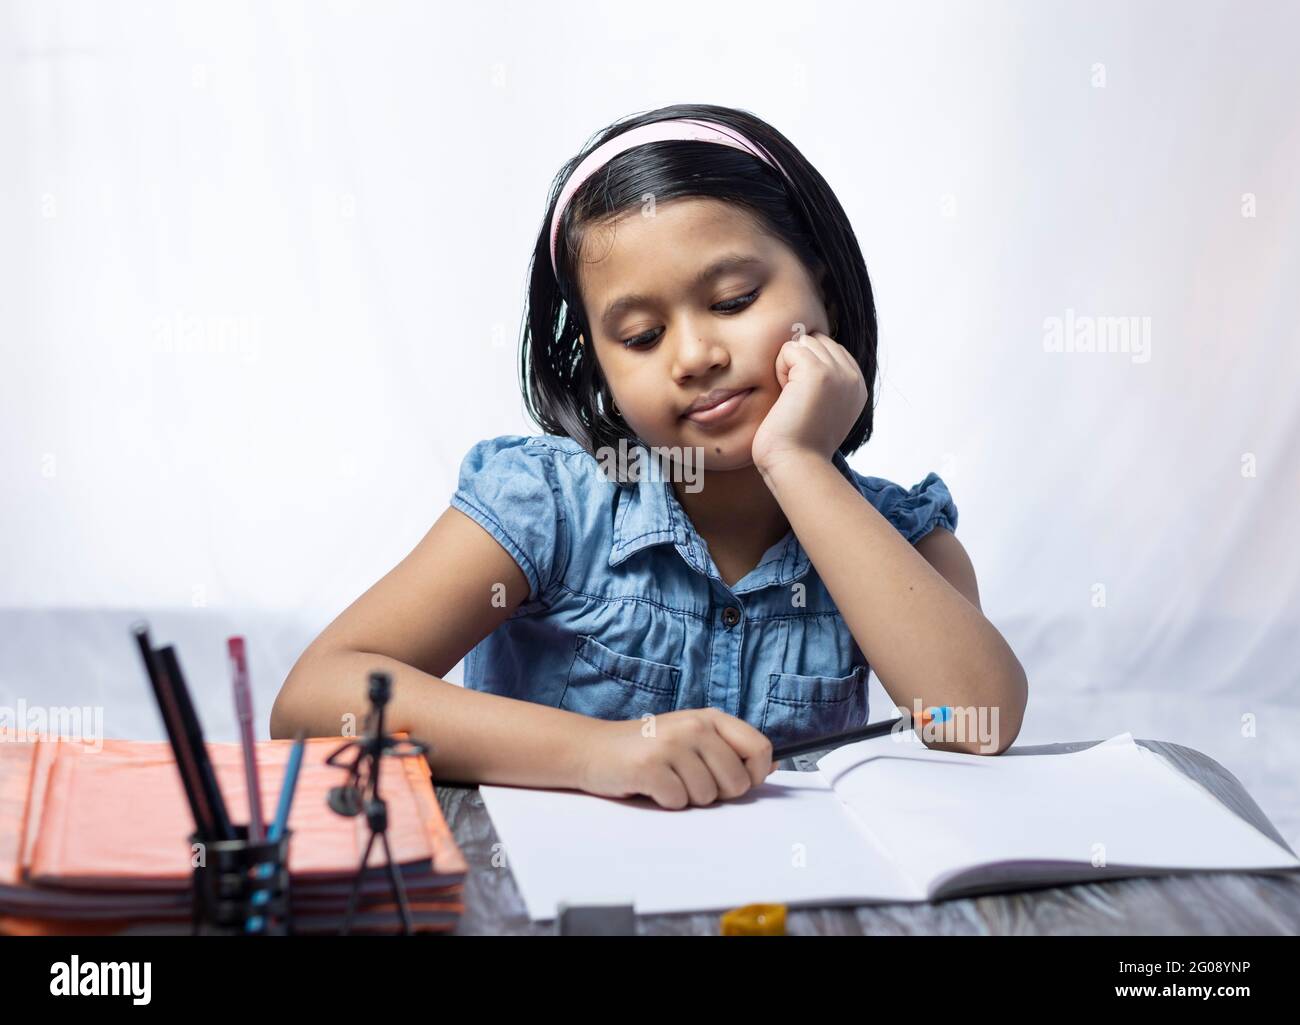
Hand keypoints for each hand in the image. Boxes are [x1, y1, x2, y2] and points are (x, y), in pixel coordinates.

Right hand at [577, 708, 775, 809]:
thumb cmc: (646, 747)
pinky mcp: (650, 766)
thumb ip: (729, 749)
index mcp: (709, 718)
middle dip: (717, 793)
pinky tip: (651, 786)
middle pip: (737, 782)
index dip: (756, 774)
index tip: (741, 782)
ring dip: (688, 798)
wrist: (593, 748)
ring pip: (707, 796)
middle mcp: (694, 726)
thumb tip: (772, 765)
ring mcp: (671, 745)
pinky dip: (666, 802)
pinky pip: (678, 802)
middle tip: (689, 780)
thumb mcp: (691, 738)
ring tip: (667, 780)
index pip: (759, 748)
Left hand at [750, 329, 867, 473]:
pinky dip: (780, 370)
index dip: (806, 368)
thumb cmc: (797, 443)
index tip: (803, 401)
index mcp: (857, 387)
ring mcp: (838, 373)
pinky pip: (790, 348)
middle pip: (817, 341)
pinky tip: (785, 396)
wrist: (795, 464)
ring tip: (791, 398)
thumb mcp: (820, 409)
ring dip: (788, 367)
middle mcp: (853, 377)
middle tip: (795, 400)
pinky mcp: (818, 372)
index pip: (829, 349)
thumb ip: (823, 383)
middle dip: (798, 364)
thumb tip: (803, 350)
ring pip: (803, 342)